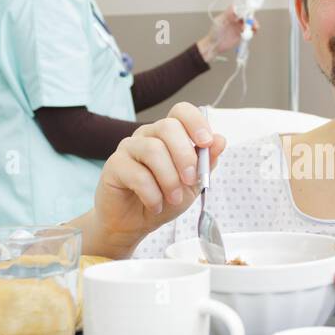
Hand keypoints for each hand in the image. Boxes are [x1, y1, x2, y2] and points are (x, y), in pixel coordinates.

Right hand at [94, 101, 225, 253]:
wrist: (135, 223)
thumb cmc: (164, 199)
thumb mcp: (193, 184)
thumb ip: (206, 162)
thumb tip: (220, 140)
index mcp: (169, 135)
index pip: (181, 111)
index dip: (196, 123)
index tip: (207, 143)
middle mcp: (148, 135)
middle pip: (168, 127)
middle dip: (185, 156)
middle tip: (191, 180)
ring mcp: (129, 147)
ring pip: (153, 149)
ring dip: (169, 179)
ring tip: (173, 199)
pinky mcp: (114, 165)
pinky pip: (137, 173)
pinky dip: (152, 194)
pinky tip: (156, 205)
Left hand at [196, 6, 255, 61]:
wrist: (214, 45)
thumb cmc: (214, 33)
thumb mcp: (219, 21)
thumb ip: (227, 14)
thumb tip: (234, 7)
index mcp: (230, 15)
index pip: (240, 10)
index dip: (246, 10)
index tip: (249, 13)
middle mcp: (235, 20)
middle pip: (247, 16)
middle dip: (251, 18)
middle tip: (253, 22)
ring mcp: (238, 27)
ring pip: (249, 24)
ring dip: (253, 25)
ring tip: (255, 28)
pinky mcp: (241, 35)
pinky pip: (249, 32)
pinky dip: (253, 32)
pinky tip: (253, 33)